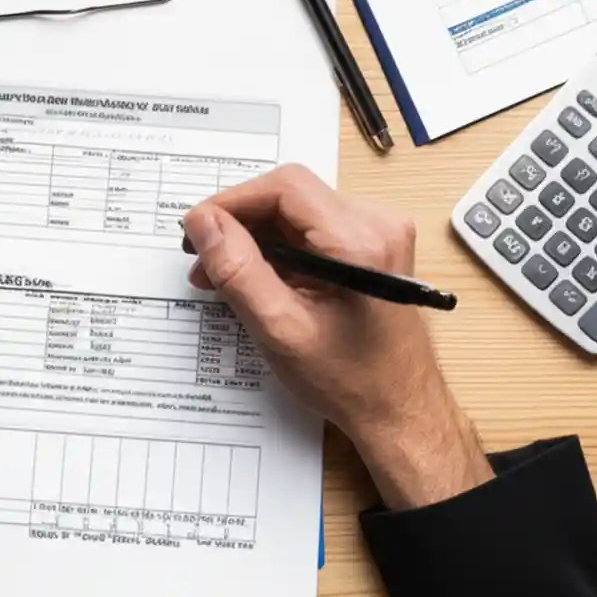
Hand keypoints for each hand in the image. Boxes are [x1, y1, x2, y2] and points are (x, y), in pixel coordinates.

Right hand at [183, 165, 491, 509]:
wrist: (398, 408)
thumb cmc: (350, 379)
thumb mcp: (279, 328)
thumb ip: (237, 270)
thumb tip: (202, 223)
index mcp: (361, 241)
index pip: (285, 187)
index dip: (232, 201)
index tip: (197, 229)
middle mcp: (378, 224)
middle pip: (290, 196)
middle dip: (239, 224)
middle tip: (202, 260)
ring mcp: (378, 233)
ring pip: (297, 212)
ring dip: (254, 238)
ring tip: (221, 275)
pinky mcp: (372, 245)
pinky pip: (312, 229)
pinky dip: (277, 247)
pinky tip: (255, 278)